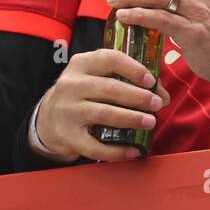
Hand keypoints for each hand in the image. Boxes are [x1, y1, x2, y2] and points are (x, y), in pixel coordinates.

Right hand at [32, 48, 169, 161]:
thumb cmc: (83, 93)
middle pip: (110, 88)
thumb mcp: (97, 77)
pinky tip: (133, 150)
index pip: (110, 59)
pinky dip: (117, 151)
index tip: (151, 81)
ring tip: (150, 122)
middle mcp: (71, 84)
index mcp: (81, 64)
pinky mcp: (66, 135)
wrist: (48, 118)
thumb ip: (127, 78)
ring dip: (131, 119)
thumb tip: (161, 93)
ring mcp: (67, 110)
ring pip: (104, 114)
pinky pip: (95, 146)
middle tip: (157, 104)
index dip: (134, 69)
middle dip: (138, 97)